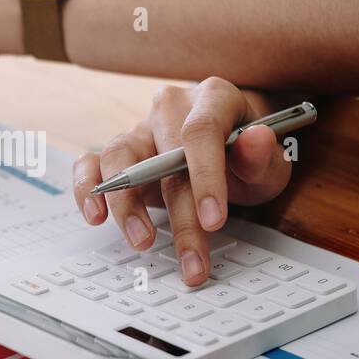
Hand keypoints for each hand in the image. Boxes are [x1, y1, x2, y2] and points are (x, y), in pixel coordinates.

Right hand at [72, 78, 293, 285]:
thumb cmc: (248, 156)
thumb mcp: (270, 162)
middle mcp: (171, 108)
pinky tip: (95, 215)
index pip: (201, 131)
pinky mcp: (120, 152)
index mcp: (213, 98)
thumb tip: (256, 141)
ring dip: (127, 205)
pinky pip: (91, 163)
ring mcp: (141, 128)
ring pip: (119, 157)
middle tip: (192, 260)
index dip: (205, 177)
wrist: (230, 149)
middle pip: (164, 158)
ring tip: (142, 240)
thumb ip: (263, 157)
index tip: (214, 221)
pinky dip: (89, 188)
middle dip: (179, 216)